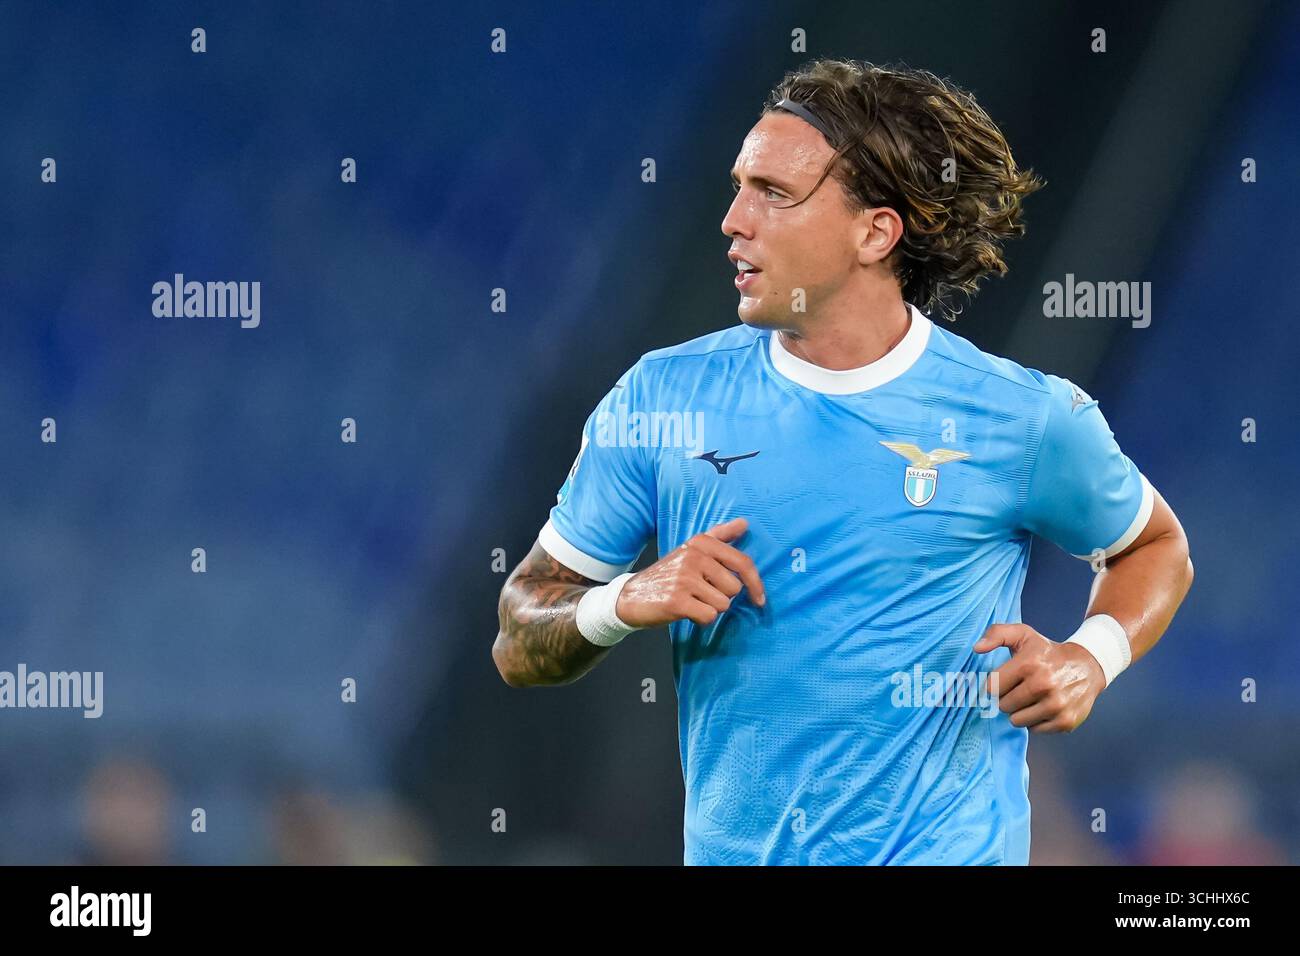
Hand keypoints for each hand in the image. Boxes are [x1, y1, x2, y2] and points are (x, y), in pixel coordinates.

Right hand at [615, 517, 765, 627]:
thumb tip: (744, 523)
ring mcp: (685, 578)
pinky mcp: (677, 601)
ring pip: (723, 604)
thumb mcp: (691, 549)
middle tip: (701, 594)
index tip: (759, 599)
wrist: (630, 595)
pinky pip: (709, 616)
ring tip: (692, 601)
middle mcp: (694, 556)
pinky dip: (701, 620)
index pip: (742, 562)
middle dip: (722, 597)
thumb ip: (719, 535)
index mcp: (701, 543)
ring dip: (711, 609)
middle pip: (734, 588)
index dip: (756, 584)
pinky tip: (687, 612)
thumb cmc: (667, 574)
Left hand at [973, 623, 1104, 732]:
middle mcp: (1043, 684)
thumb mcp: (1023, 634)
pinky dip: (1035, 720)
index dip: (996, 684)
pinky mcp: (1066, 721)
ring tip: (1032, 698)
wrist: (1088, 665)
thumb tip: (977, 648)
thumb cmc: (1048, 651)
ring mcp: (1056, 705)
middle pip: (1003, 705)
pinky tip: (1044, 706)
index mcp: (1029, 663)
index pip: (992, 687)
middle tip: (1021, 688)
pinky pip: (1034, 729)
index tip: (1007, 679)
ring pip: (1016, 720)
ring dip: (1020, 711)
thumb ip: (996, 634)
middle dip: (1008, 698)